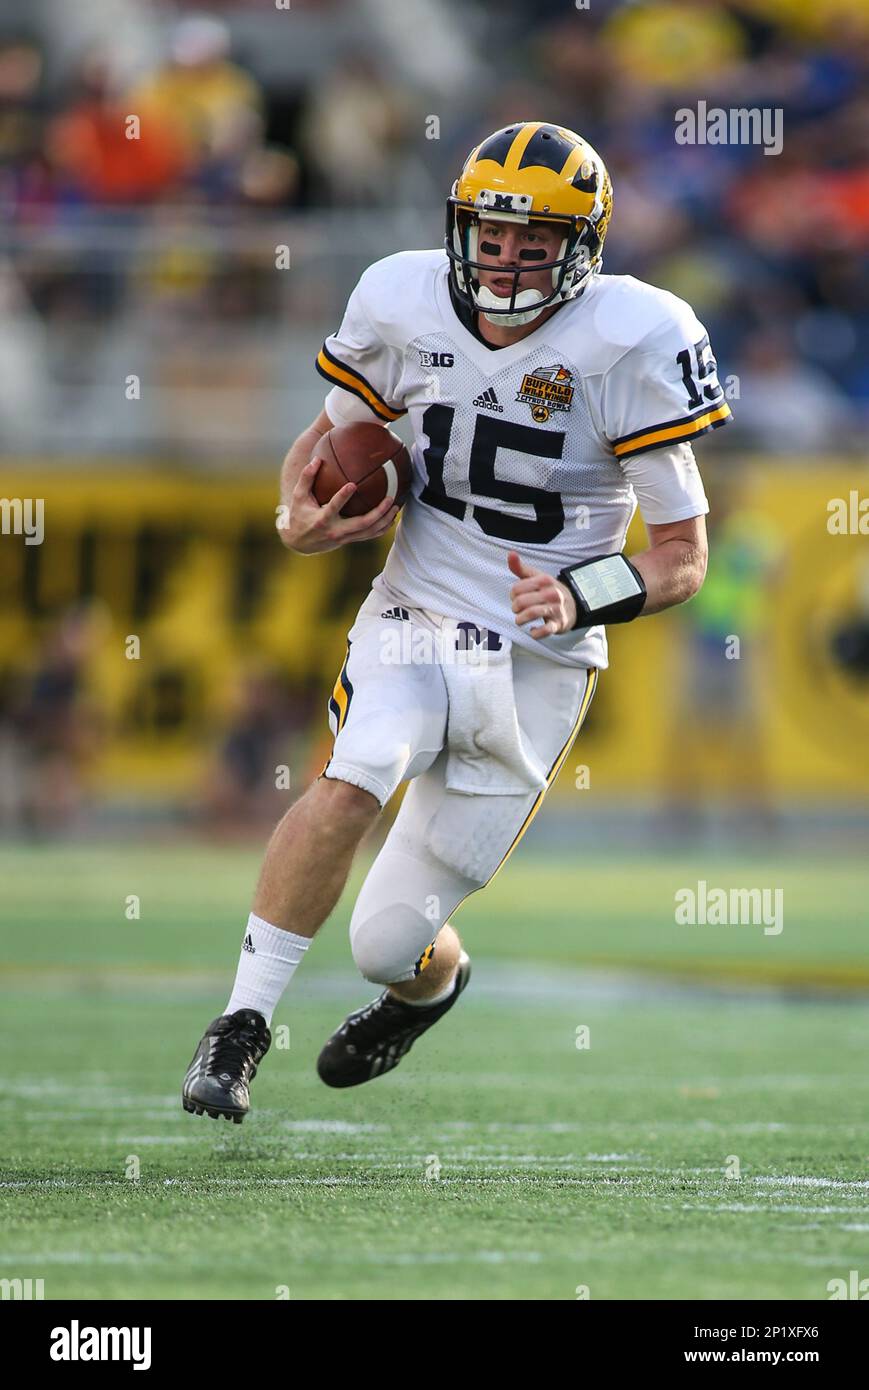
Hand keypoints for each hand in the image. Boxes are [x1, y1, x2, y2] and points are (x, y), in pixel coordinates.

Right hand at [278, 455, 398, 553]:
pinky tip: (392, 517)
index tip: (352, 484)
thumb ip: (307, 477)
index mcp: (322, 519)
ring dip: (384, 520)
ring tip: (396, 506)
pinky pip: (369, 535)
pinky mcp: (349, 540)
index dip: (343, 497)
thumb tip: (317, 459)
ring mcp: (344, 538)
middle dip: (377, 513)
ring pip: (369, 532)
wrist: (299, 542)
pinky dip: (382, 528)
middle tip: (390, 499)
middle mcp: (335, 531)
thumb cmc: (299, 515)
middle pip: (361, 524)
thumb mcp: (299, 497)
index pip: (333, 508)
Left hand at [507, 550, 575, 638]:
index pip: (517, 589)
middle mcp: (551, 593)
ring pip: (531, 614)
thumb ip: (520, 568)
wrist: (573, 604)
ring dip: (520, 619)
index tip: (515, 598)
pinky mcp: (558, 624)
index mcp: (544, 580)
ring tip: (519, 620)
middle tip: (517, 610)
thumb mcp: (536, 577)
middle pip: (522, 602)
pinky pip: (545, 630)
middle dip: (515, 608)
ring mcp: (555, 609)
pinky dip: (535, 633)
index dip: (512, 595)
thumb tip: (510, 553)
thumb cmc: (548, 590)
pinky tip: (532, 631)